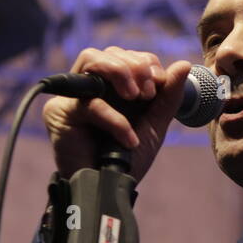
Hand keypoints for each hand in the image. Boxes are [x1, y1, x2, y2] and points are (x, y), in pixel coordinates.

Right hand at [42, 46, 192, 181]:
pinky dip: (114, 119)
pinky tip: (128, 138)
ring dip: (120, 72)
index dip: (146, 63)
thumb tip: (182, 64)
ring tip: (137, 97)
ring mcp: (73, 97)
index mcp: (114, 87)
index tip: (158, 85)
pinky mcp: (60, 112)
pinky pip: (89, 102)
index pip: (128, 56)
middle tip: (148, 94)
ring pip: (91, 58)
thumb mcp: (154, 125)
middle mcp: (92, 87)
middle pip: (109, 52)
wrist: (109, 190)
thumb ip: (168, 96)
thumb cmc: (129, 160)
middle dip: (135, 66)